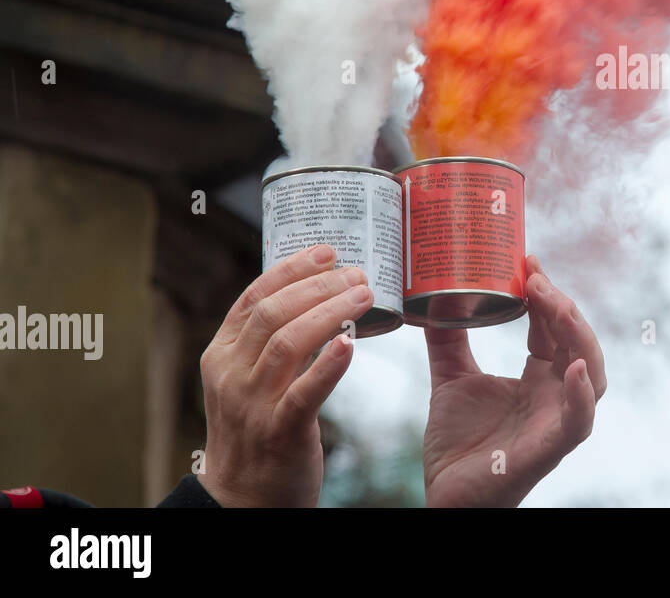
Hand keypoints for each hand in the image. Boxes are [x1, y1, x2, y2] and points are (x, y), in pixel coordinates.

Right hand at [196, 245, 373, 506]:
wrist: (242, 500)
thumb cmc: (256, 431)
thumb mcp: (245, 379)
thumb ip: (266, 341)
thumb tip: (312, 294)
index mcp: (221, 354)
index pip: (254, 298)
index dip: (291, 269)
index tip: (327, 251)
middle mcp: (231, 374)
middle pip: (273, 313)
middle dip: (318, 285)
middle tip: (357, 273)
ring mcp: (252, 404)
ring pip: (288, 342)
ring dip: (331, 312)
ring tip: (364, 295)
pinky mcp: (278, 432)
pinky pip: (303, 392)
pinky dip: (327, 366)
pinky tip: (350, 345)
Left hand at [422, 255, 605, 507]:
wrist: (446, 497)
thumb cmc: (458, 446)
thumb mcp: (452, 378)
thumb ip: (448, 340)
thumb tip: (432, 296)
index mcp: (538, 378)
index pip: (553, 327)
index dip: (547, 293)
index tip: (528, 262)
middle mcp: (555, 395)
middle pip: (577, 342)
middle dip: (562, 305)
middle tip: (534, 277)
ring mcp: (557, 420)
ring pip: (590, 373)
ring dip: (579, 337)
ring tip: (557, 306)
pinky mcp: (550, 449)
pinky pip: (579, 421)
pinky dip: (581, 395)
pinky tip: (571, 369)